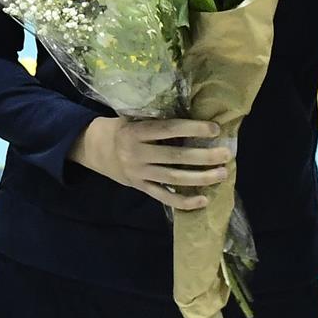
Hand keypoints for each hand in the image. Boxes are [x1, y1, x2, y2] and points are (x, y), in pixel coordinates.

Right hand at [72, 117, 229, 209]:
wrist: (91, 149)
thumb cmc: (118, 128)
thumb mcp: (130, 118)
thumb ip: (154, 120)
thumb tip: (190, 117)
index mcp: (134, 132)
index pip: (168, 129)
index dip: (192, 128)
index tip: (214, 128)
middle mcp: (136, 154)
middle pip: (175, 157)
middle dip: (204, 156)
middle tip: (226, 153)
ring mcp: (138, 173)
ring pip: (173, 178)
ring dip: (200, 177)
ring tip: (222, 173)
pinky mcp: (140, 187)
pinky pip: (164, 196)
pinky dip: (183, 201)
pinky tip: (203, 200)